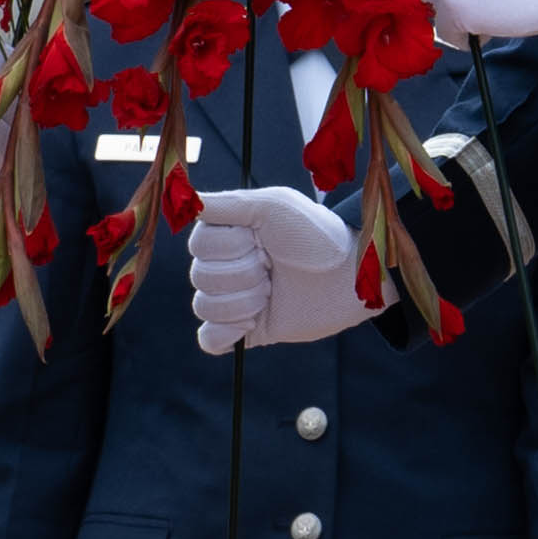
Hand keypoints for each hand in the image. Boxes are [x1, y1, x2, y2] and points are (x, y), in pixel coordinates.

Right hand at [183, 183, 378, 353]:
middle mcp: (225, 265)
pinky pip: (209, 339)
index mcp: (226, 233)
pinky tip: (248, 324)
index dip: (231, 247)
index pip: (198, 246)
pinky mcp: (244, 330)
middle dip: (242, 275)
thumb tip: (187, 199)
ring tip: (272, 292)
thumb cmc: (315, 234)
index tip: (263, 241)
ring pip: (204, 306)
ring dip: (243, 302)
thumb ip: (225, 204)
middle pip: (199, 277)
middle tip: (273, 268)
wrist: (350, 278)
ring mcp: (234, 298)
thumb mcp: (272, 206)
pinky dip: (224, 334)